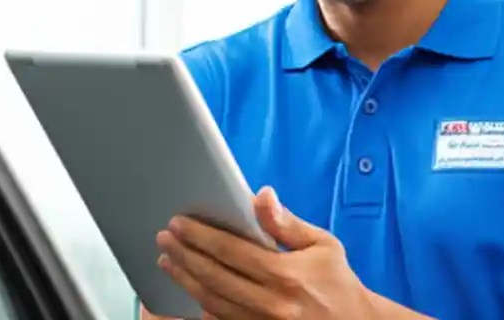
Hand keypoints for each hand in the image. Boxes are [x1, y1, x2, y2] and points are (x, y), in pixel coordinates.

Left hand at [156, 187, 378, 319]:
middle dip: (185, 255)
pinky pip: (221, 319)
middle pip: (214, 277)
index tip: (180, 223)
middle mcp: (271, 303)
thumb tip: (261, 196)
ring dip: (185, 279)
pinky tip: (188, 288)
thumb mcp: (322, 245)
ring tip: (168, 260)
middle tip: (165, 238)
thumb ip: (287, 223)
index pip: (232, 251)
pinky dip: (200, 304)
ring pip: (211, 301)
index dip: (202, 236)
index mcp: (287, 275)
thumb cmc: (338, 283)